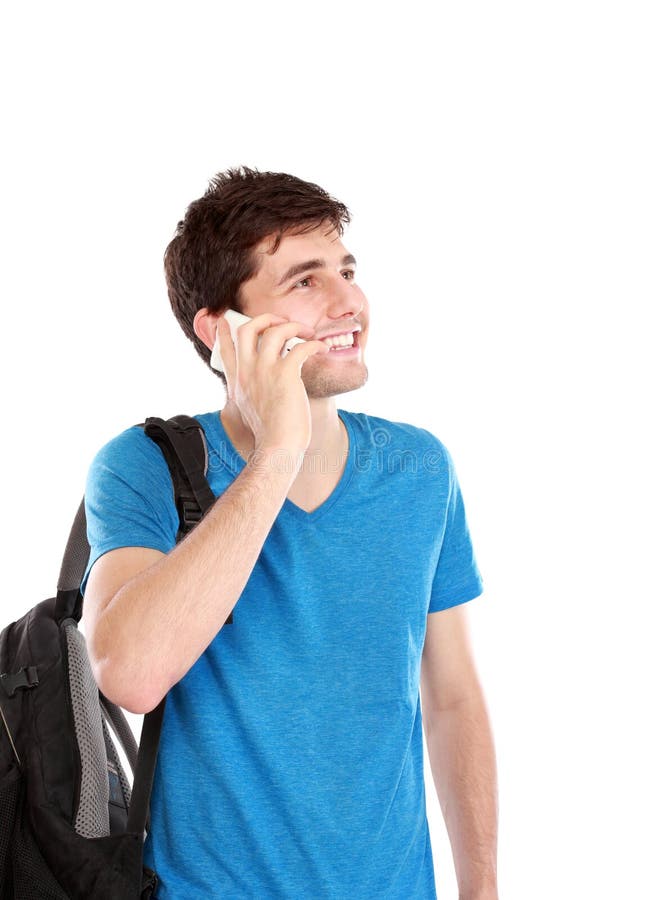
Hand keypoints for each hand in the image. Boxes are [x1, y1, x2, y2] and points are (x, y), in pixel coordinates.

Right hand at [216, 312, 330, 456]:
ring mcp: (265, 370)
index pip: (225, 349)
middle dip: (265, 318)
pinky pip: (301, 347)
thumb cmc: (268, 435)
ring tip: (307, 332)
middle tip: (281, 322)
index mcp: (237, 381)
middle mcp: (247, 371)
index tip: (223, 320)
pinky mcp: (286, 374)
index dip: (224, 332)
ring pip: (275, 330)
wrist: (277, 448)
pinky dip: (314, 344)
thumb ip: (247, 395)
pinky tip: (322, 349)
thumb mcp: (247, 412)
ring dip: (293, 326)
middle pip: (247, 328)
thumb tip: (252, 389)